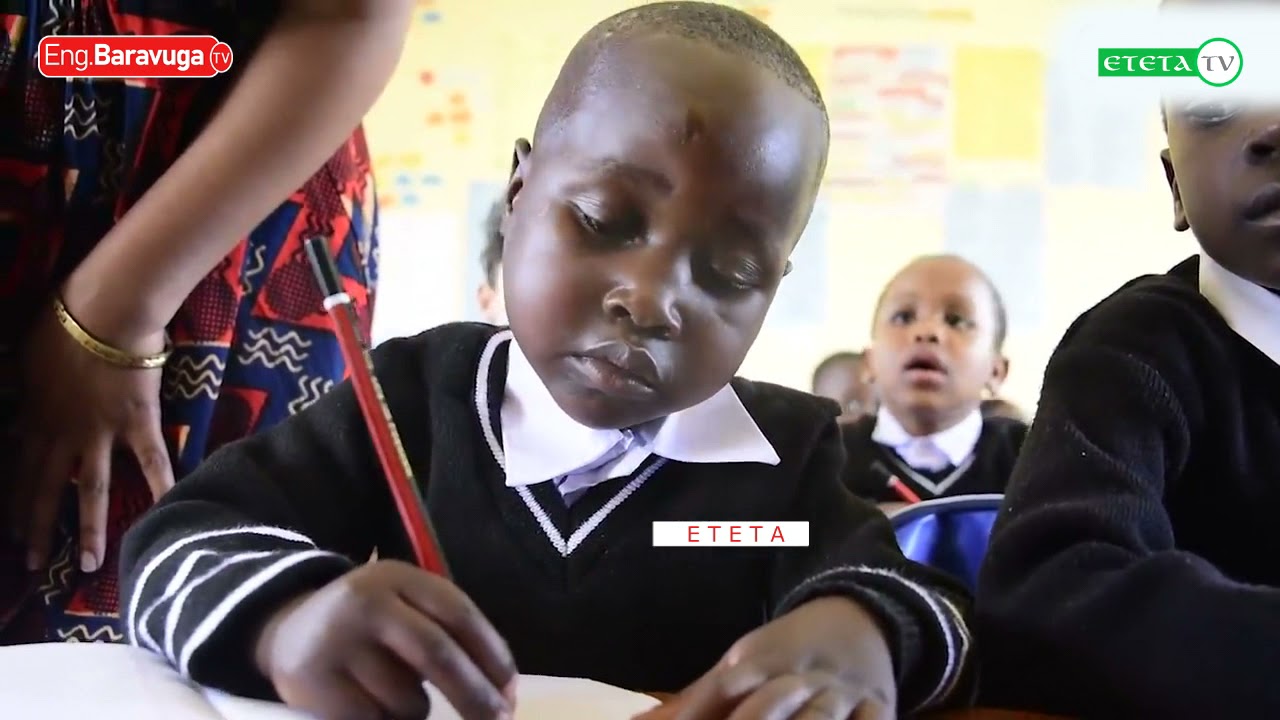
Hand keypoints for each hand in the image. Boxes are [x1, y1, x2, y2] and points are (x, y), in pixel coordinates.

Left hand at [11, 297, 173, 571]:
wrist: (105, 310)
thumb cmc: (60, 323)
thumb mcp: (24, 357)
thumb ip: (25, 386)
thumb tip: (19, 395)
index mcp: (34, 417)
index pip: (19, 472)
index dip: (15, 505)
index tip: (10, 535)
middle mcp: (64, 435)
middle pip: (47, 490)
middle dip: (37, 530)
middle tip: (33, 566)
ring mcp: (102, 432)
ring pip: (93, 490)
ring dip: (91, 530)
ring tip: (91, 566)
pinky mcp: (138, 423)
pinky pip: (152, 461)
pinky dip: (162, 486)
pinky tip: (168, 512)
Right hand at [255, 560, 517, 719]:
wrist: (289, 628)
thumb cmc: (371, 626)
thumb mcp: (406, 608)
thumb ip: (449, 636)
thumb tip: (500, 695)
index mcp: (399, 577)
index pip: (460, 615)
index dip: (493, 657)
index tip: (511, 693)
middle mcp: (366, 601)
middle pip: (437, 653)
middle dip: (475, 695)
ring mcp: (335, 641)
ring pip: (406, 698)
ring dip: (418, 712)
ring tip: (399, 700)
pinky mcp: (312, 683)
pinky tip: (372, 709)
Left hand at [635, 597, 895, 719]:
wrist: (861, 617)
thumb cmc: (789, 651)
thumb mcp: (742, 665)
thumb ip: (693, 702)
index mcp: (760, 660)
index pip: (726, 687)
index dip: (700, 711)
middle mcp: (799, 674)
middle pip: (770, 704)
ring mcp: (841, 692)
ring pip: (821, 718)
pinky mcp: (878, 707)